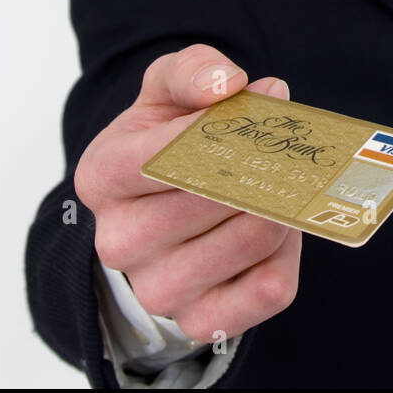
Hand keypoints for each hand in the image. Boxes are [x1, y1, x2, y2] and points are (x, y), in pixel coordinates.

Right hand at [74, 44, 300, 342]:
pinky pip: (268, 288)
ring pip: (252, 238)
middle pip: (218, 195)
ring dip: (283, 206)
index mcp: (102, 176)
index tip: (264, 104)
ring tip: (281, 185)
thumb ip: (192, 71)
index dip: (226, 130)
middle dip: (266, 164)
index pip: (168, 152)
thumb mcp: (166, 94)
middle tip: (289, 146)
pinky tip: (279, 232)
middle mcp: (119, 240)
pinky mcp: (199, 322)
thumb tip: (228, 84)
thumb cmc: (165, 148)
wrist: (159, 220)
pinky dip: (288, 254)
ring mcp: (157, 288)